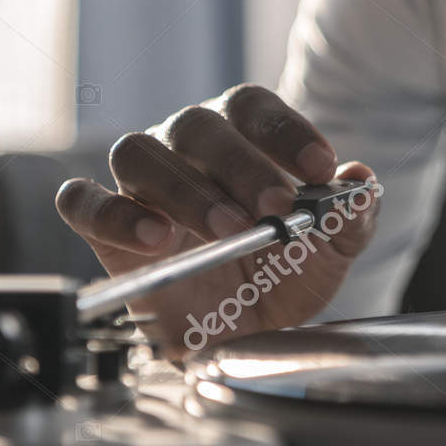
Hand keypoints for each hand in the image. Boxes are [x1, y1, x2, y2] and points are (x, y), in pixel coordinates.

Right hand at [56, 83, 378, 358]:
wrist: (240, 339)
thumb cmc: (280, 279)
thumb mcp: (329, 254)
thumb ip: (350, 217)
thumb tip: (362, 181)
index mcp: (240, 138)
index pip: (252, 107)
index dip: (285, 130)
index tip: (321, 169)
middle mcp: (184, 148)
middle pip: (197, 126)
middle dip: (241, 165)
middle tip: (275, 207)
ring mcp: (141, 184)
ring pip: (139, 154)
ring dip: (185, 190)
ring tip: (226, 229)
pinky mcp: (104, 227)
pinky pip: (82, 202)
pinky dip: (111, 213)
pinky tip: (155, 239)